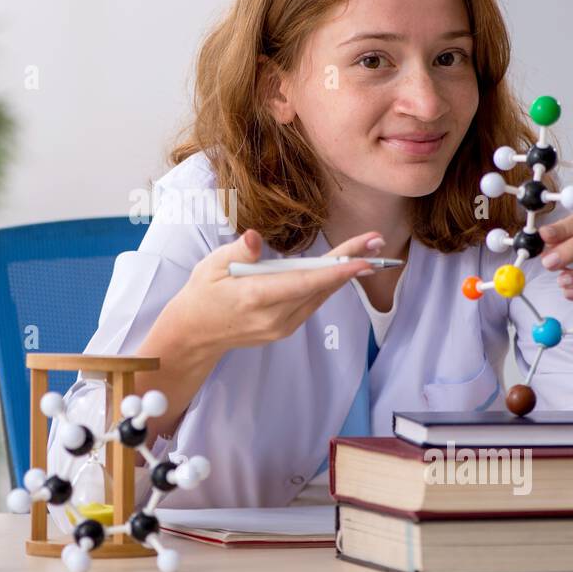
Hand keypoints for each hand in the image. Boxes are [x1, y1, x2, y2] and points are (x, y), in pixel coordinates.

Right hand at [166, 227, 381, 353]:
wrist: (195, 334)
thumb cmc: (201, 293)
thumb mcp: (210, 266)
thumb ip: (239, 252)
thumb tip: (254, 237)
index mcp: (254, 298)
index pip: (303, 283)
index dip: (335, 271)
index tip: (361, 260)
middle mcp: (273, 317)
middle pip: (319, 287)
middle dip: (351, 264)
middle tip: (378, 241)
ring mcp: (281, 327)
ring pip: (320, 296)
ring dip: (345, 273)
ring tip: (369, 250)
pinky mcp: (284, 329)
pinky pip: (311, 303)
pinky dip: (327, 284)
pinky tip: (343, 268)